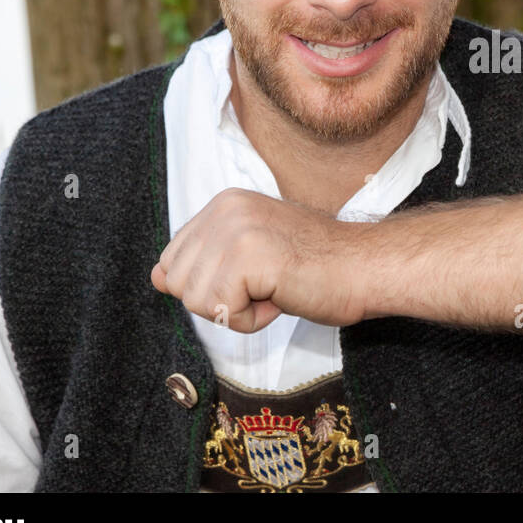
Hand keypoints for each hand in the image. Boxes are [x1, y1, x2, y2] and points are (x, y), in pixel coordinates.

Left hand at [150, 188, 365, 332]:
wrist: (366, 267)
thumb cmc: (320, 266)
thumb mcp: (254, 253)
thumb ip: (207, 259)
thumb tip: (157, 276)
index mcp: (224, 203)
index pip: (172, 259)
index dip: (211, 283)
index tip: (257, 274)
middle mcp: (224, 208)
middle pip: (177, 281)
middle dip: (220, 299)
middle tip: (268, 284)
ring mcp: (235, 229)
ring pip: (196, 300)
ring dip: (237, 311)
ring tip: (277, 289)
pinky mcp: (248, 256)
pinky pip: (222, 312)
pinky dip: (251, 320)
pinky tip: (281, 296)